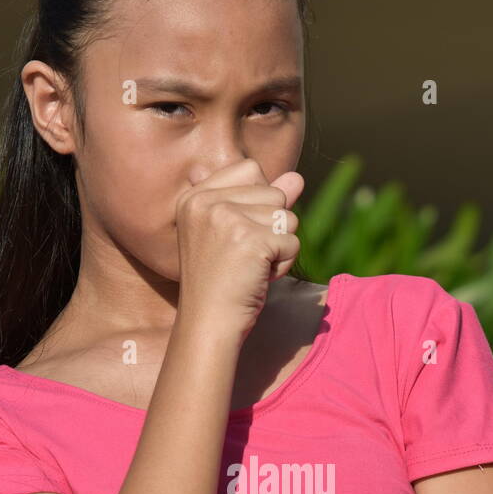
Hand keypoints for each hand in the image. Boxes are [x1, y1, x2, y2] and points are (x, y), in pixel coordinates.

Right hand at [175, 158, 303, 338]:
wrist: (209, 324)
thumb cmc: (222, 283)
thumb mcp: (237, 235)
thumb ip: (263, 201)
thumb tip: (297, 178)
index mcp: (194, 196)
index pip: (251, 169)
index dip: (259, 203)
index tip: (237, 236)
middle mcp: (206, 201)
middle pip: (274, 193)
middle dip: (271, 228)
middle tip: (243, 257)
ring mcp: (226, 218)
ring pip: (287, 216)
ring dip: (279, 247)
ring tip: (250, 267)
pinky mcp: (249, 240)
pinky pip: (292, 242)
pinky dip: (283, 265)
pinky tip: (258, 278)